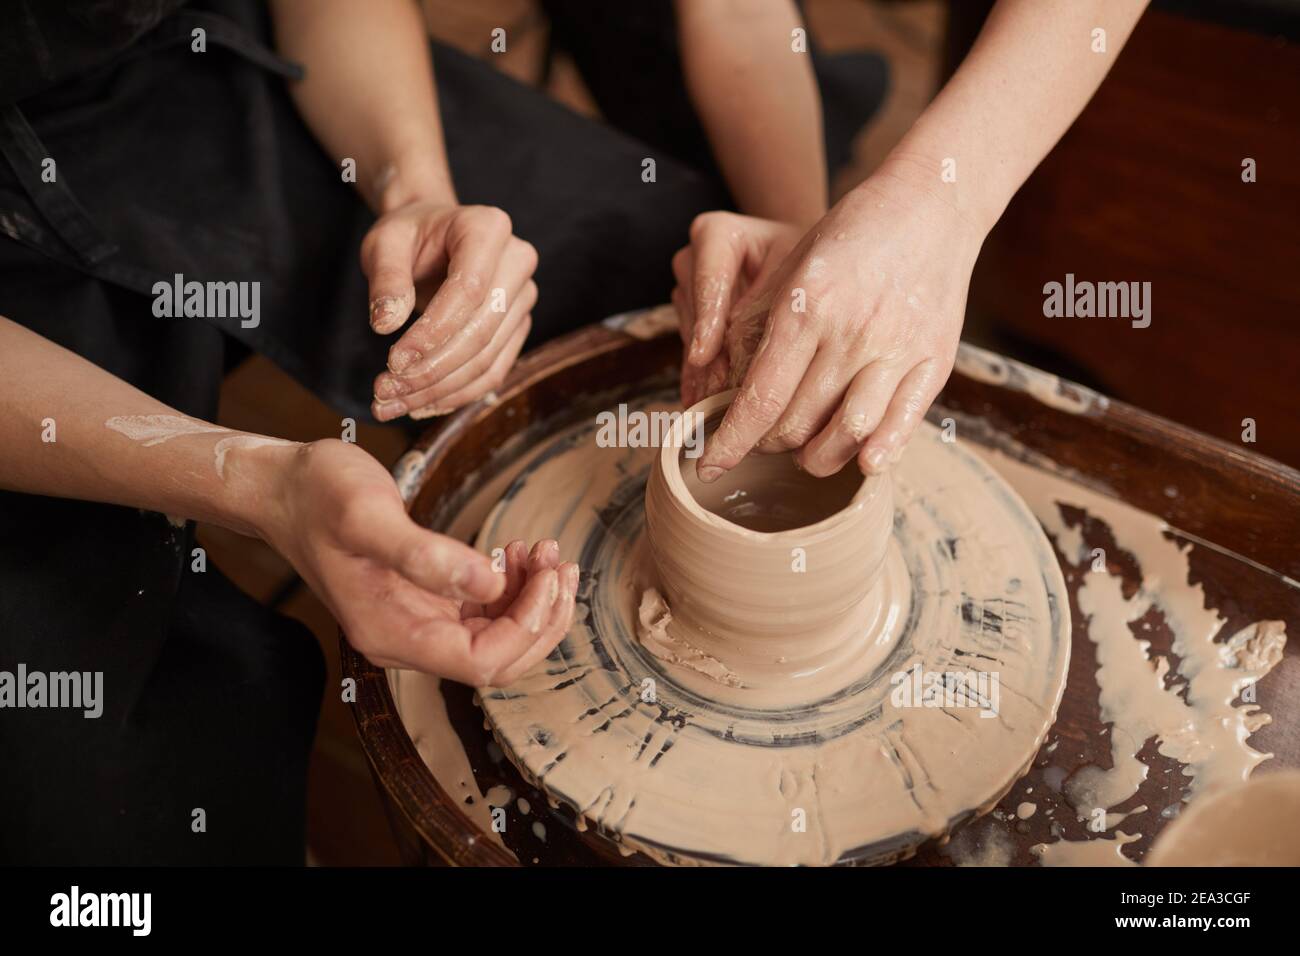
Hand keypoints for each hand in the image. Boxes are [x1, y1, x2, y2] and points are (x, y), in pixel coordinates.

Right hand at [259, 439, 577, 685]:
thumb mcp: (368, 514)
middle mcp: (406, 640)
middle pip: (500, 659)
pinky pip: (483, 613)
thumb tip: (488, 586)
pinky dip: (512, 587)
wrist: (283, 488)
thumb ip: (426, 555)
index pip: (483, 662)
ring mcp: (416, 623)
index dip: (528, 625)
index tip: (548, 573)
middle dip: (542, 616)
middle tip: (559, 561)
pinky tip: (515, 552)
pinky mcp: (424, 601)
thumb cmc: (318, 496)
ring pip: (498, 637)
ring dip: (533, 599)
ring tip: (542, 549)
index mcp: (392, 634)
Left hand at [362, 201, 537, 421]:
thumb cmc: (410, 235)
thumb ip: (385, 277)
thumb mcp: (384, 243)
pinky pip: (493, 371)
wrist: (433, 236)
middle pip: (481, 331)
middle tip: (385, 391)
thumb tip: (385, 324)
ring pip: (487, 360)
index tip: (393, 361)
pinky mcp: (517, 327)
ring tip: (392, 403)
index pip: (469, 290)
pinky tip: (421, 405)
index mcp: (488, 228)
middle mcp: (517, 261)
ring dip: (439, 390)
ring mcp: (523, 297)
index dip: (432, 332)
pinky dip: (456, 394)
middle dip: (431, 370)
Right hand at [670, 213, 803, 407]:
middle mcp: (692, 261)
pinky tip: (706, 406)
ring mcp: (686, 292)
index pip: (706, 275)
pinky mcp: (689, 320)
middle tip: (718, 394)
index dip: (706, 318)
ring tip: (715, 408)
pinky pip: (690, 352)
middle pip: (692, 312)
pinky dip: (701, 379)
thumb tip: (744, 354)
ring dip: (702, 373)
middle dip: (707, 357)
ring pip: (688, 336)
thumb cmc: (808, 262)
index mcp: (716, 235)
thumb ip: (770, 304)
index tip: (703, 354)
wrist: (806, 260)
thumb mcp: (797, 272)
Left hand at [693, 170, 983, 480]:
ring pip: (846, 434)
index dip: (731, 442)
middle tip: (765, 440)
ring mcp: (897, 348)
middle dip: (769, 444)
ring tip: (806, 451)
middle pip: (797, 423)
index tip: (709, 466)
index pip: (759, 398)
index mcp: (807, 306)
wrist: (931, 202)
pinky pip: (902, 424)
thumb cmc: (851, 234)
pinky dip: (877, 453)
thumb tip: (722, 383)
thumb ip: (759, 323)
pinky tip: (861, 461)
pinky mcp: (935, 360)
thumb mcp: (792, 266)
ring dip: (817, 457)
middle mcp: (851, 331)